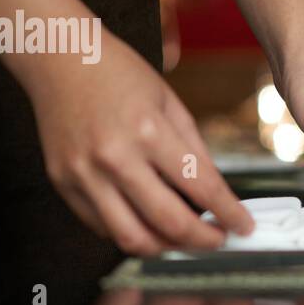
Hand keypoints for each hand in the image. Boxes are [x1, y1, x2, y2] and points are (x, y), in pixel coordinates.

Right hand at [27, 38, 254, 255]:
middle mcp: (114, 157)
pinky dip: (131, 232)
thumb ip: (195, 152)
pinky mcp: (62, 184)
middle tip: (218, 241)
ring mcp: (83, 174)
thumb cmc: (119, 74)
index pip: (201, 188)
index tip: (244, 227)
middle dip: (203, 241)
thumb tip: (217, 197)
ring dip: (166, 248)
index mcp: (148, 130)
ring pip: (131, 238)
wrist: (58, 56)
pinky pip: (102, 227)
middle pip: (168, 222)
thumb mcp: (171, 104)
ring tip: (184, 241)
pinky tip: (148, 223)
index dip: (229, 214)